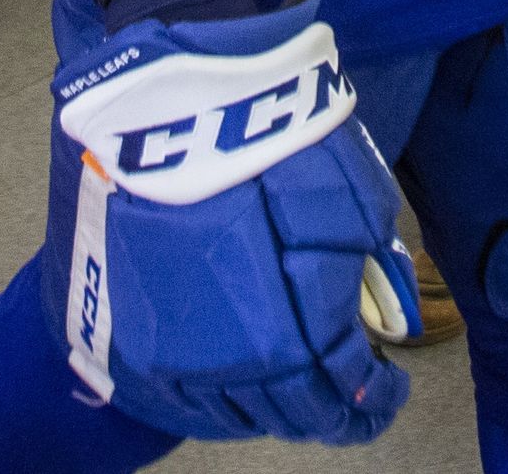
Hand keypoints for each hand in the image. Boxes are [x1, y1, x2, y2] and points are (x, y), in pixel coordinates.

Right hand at [47, 0, 411, 442]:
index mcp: (292, 335)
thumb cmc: (268, 133)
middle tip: (350, 402)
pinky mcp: (118, 333)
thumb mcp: (351, 198)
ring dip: (271, 410)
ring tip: (292, 393)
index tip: (388, 391)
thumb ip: (362, 266)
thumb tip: (366, 308)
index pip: (346, 397)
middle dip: (331, 413)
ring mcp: (166, 354)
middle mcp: (229, 363)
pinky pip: (172, 399)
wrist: (166, 90)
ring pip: (231, 415)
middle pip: (292, 417)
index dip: (374, 401)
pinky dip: (210, 403)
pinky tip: (228, 389)